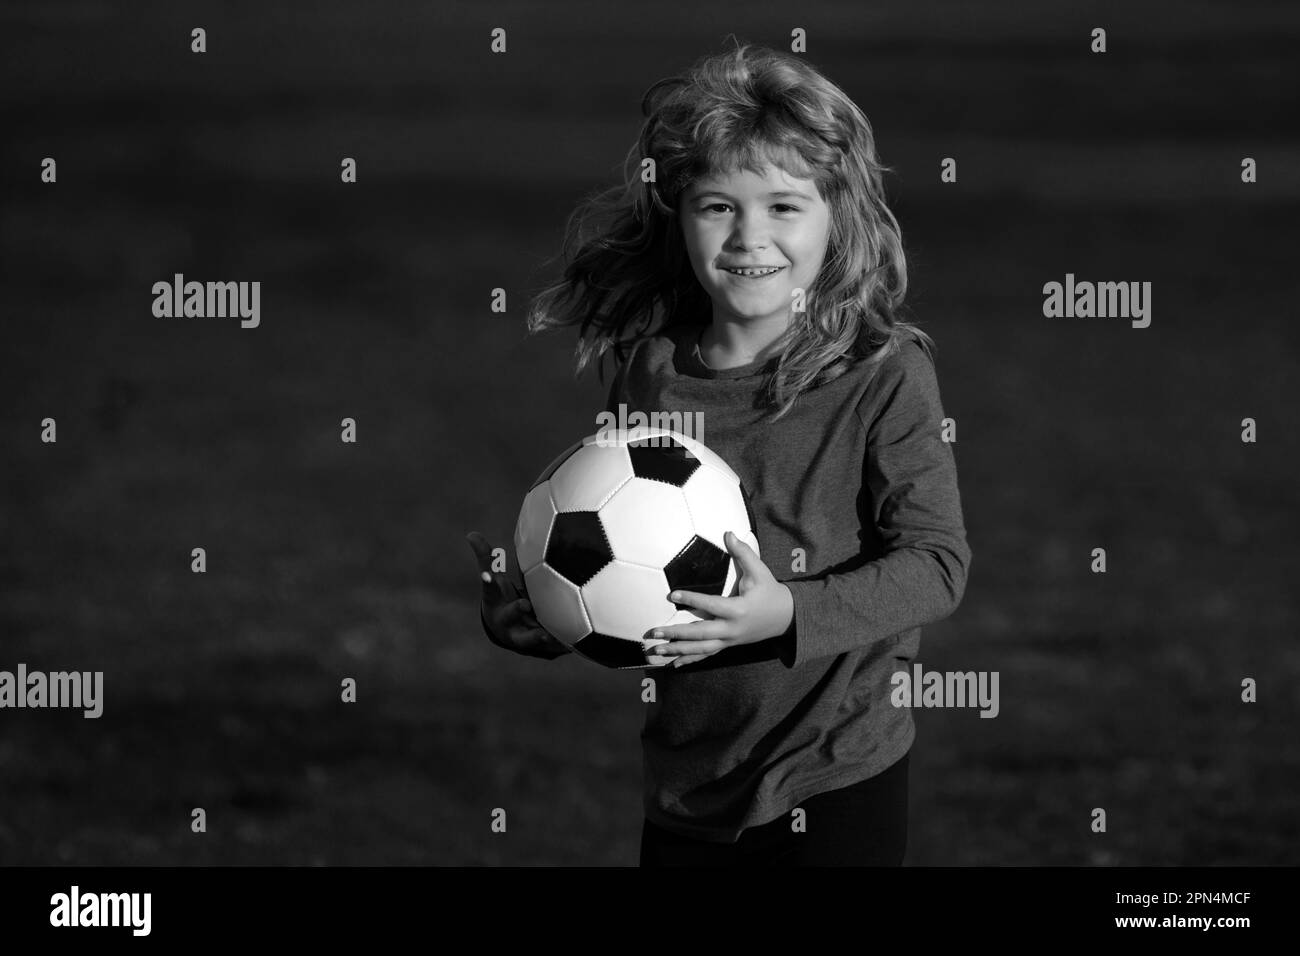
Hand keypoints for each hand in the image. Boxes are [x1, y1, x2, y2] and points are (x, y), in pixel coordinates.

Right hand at [466, 531, 571, 659]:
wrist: (508, 633)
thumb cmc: (501, 600)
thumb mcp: (494, 581)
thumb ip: (486, 558)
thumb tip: (471, 533)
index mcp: (495, 603)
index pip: (490, 590)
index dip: (488, 583)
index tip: (488, 575)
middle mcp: (506, 621)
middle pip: (510, 615)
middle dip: (515, 609)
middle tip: (524, 603)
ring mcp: (522, 636)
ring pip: (529, 638)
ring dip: (538, 636)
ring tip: (548, 634)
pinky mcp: (538, 647)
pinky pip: (550, 648)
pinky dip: (560, 645)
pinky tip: (571, 643)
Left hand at [649, 531, 793, 666]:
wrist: (786, 618)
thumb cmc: (770, 591)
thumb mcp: (760, 571)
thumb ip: (743, 553)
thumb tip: (728, 532)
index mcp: (738, 609)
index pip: (711, 604)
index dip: (691, 599)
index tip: (672, 595)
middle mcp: (732, 629)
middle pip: (700, 634)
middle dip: (676, 634)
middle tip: (654, 631)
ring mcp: (729, 640)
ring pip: (700, 649)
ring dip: (677, 650)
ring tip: (655, 650)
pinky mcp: (728, 646)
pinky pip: (706, 655)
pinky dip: (689, 660)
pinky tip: (672, 664)